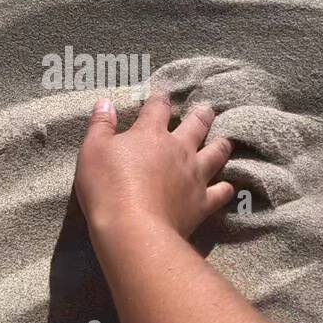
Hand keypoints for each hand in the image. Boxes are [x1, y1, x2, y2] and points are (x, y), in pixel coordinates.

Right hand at [73, 92, 234, 238]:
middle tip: (207, 110)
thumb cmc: (108, 187)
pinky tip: (229, 187)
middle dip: (202, 115)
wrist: (133, 229)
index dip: (159, 98)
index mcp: (150, 134)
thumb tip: (105, 102)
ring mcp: (194, 176)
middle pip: (196, 126)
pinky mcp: (201, 202)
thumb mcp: (92, 150)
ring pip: (215, 154)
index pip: (158, 108)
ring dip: (221, 145)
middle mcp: (178, 150)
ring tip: (226, 141)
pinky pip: (221, 192)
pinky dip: (226, 188)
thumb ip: (101, 125)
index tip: (161, 94)